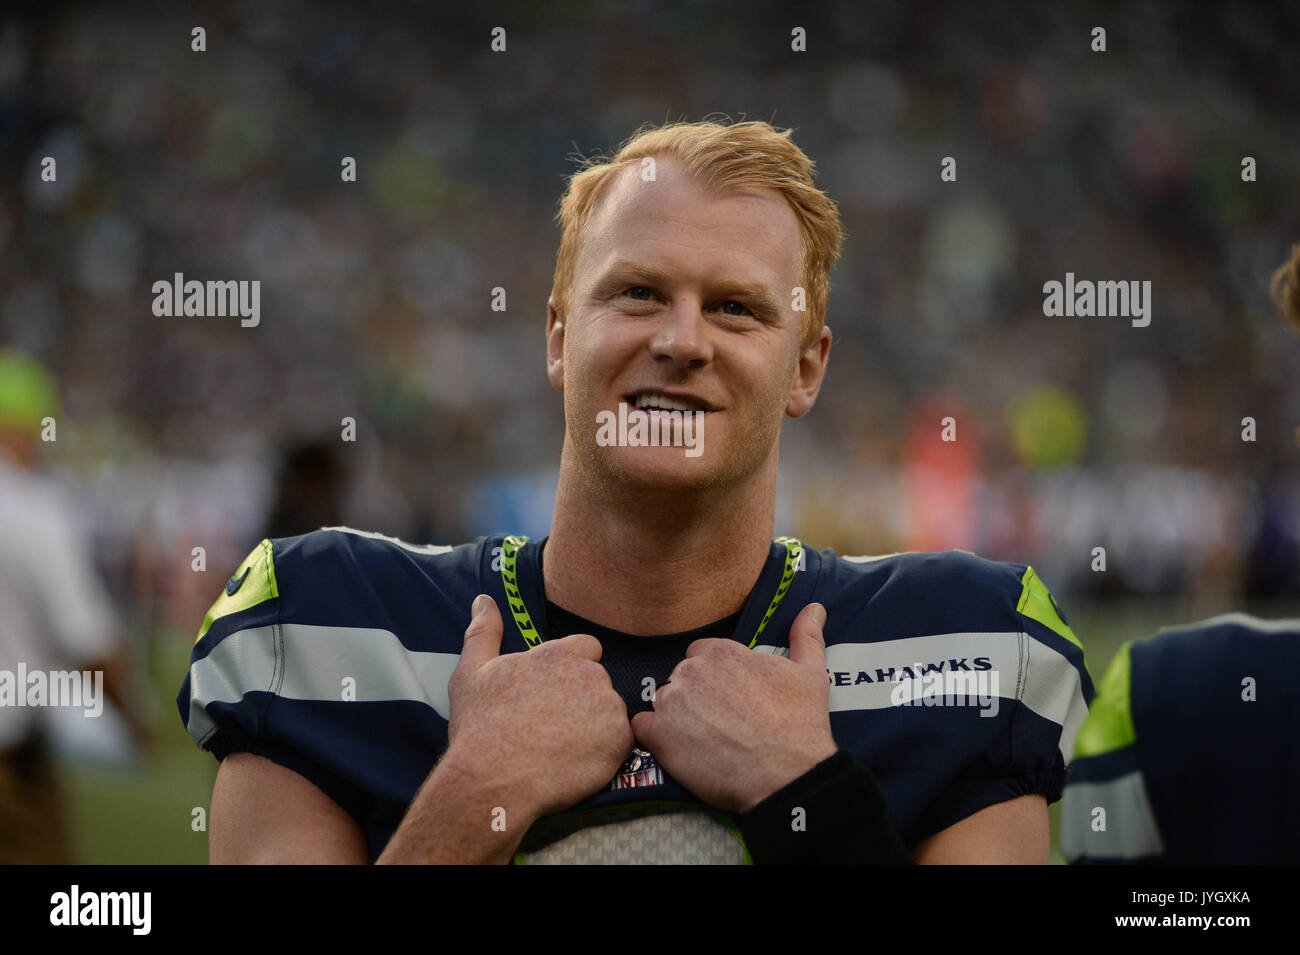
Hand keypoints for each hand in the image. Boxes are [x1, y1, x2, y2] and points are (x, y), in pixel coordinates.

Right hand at [443, 594, 633, 820]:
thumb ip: (484, 631)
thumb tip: (484, 599)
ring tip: (560, 746)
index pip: (588, 649)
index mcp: (561, 654)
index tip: (552, 693)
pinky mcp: (620, 741)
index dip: (572, 669)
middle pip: (599, 682)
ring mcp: (609, 707)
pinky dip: (604, 752)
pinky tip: (575, 762)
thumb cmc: (480, 726)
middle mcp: (591, 674)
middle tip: (551, 724)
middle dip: (583, 698)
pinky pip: (620, 742)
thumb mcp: (471, 672)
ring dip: (595, 725)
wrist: (492, 778)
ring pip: (610, 711)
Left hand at [630, 602, 837, 813]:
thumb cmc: (800, 725)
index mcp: (722, 652)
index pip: (701, 654)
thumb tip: (814, 607)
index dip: (714, 678)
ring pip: (663, 701)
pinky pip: (642, 726)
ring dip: (677, 717)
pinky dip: (655, 736)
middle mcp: (691, 670)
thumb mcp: (811, 673)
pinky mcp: (658, 734)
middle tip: (721, 723)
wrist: (787, 776)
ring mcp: (672, 701)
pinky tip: (679, 749)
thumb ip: (806, 636)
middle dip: (696, 696)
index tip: (729, 699)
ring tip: (704, 740)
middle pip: (681, 678)